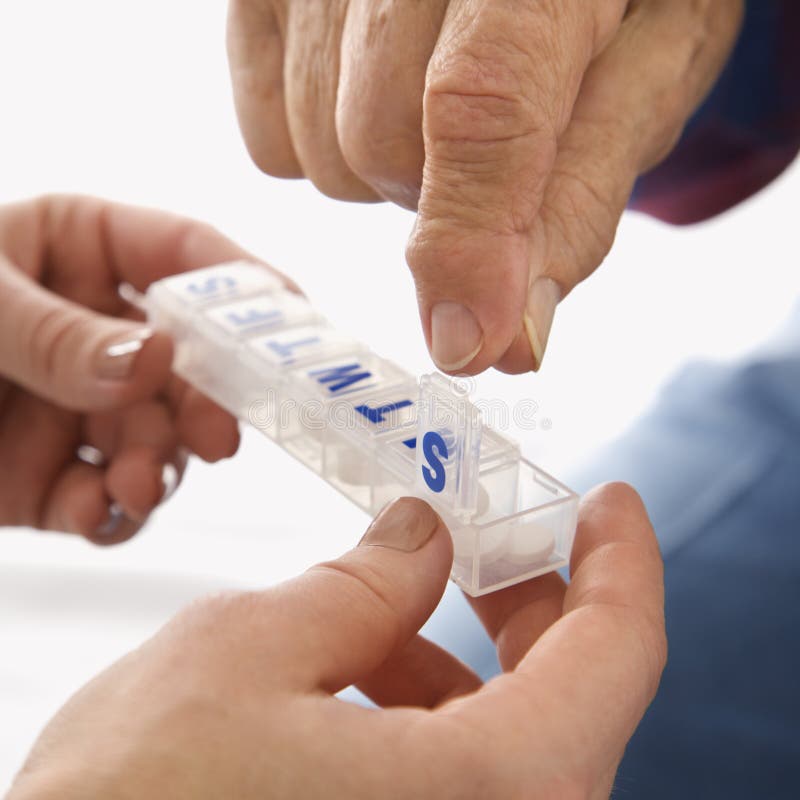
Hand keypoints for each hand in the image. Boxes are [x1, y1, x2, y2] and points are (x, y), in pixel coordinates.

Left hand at [0, 195, 273, 542]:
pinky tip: (96, 513)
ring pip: (161, 438)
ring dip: (159, 467)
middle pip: (190, 362)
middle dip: (206, 403)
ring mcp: (82, 406)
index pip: (187, 256)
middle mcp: (96, 330)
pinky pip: (113, 496)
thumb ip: (56, 335)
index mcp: (77, 251)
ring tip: (132, 489)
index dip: (248, 289)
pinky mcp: (59, 475)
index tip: (295, 330)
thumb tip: (158, 360)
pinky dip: (115, 511)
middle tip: (218, 439)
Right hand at [9, 485, 664, 798]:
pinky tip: (358, 683)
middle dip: (530, 605)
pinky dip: (429, 723)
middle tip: (484, 540)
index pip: (618, 655)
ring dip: (462, 662)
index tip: (609, 504)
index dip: (623, 561)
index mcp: (493, 798)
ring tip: (387, 608)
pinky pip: (461, 791)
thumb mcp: (247, 653)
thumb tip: (422, 537)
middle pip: (573, 700)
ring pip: (512, 746)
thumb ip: (359, 585)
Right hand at [228, 0, 741, 373]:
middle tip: (492, 150)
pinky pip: (267, 135)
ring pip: (318, 147)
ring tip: (433, 108)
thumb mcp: (650, 70)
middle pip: (378, 141)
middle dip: (438, 193)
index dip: (471, 240)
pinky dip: (320, 150)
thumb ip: (583, 196)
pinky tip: (371, 100)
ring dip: (383, 173)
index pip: (482, 102)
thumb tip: (512, 338)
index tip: (472, 345)